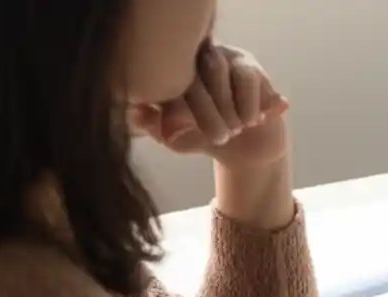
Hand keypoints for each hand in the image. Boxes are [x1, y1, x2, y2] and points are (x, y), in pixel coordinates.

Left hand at [129, 44, 289, 167]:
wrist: (244, 150)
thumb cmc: (203, 139)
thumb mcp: (176, 139)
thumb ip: (154, 126)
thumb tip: (133, 113)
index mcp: (169, 70)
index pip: (167, 76)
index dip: (174, 107)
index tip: (176, 135)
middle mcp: (194, 56)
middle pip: (197, 69)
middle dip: (209, 111)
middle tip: (219, 138)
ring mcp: (222, 57)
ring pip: (223, 70)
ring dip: (231, 107)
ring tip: (237, 129)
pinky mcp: (251, 67)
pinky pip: (249, 80)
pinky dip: (250, 106)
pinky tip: (254, 122)